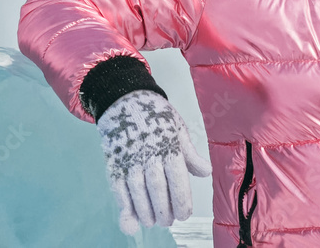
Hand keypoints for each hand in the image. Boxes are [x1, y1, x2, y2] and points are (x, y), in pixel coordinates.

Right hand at [96, 90, 211, 234]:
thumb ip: (190, 153)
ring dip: (146, 212)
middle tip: (169, 220)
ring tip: (153, 221)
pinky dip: (125, 206)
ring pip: (138, 192)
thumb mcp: (178, 128)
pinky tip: (131, 218)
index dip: (181, 200)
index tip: (184, 213)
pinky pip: (119, 189)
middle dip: (164, 210)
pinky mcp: (114, 163)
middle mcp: (148, 155)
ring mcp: (129, 160)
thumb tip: (205, 172)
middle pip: (158, 189)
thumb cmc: (154, 114)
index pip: (177, 179)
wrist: (124, 99)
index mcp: (168, 146)